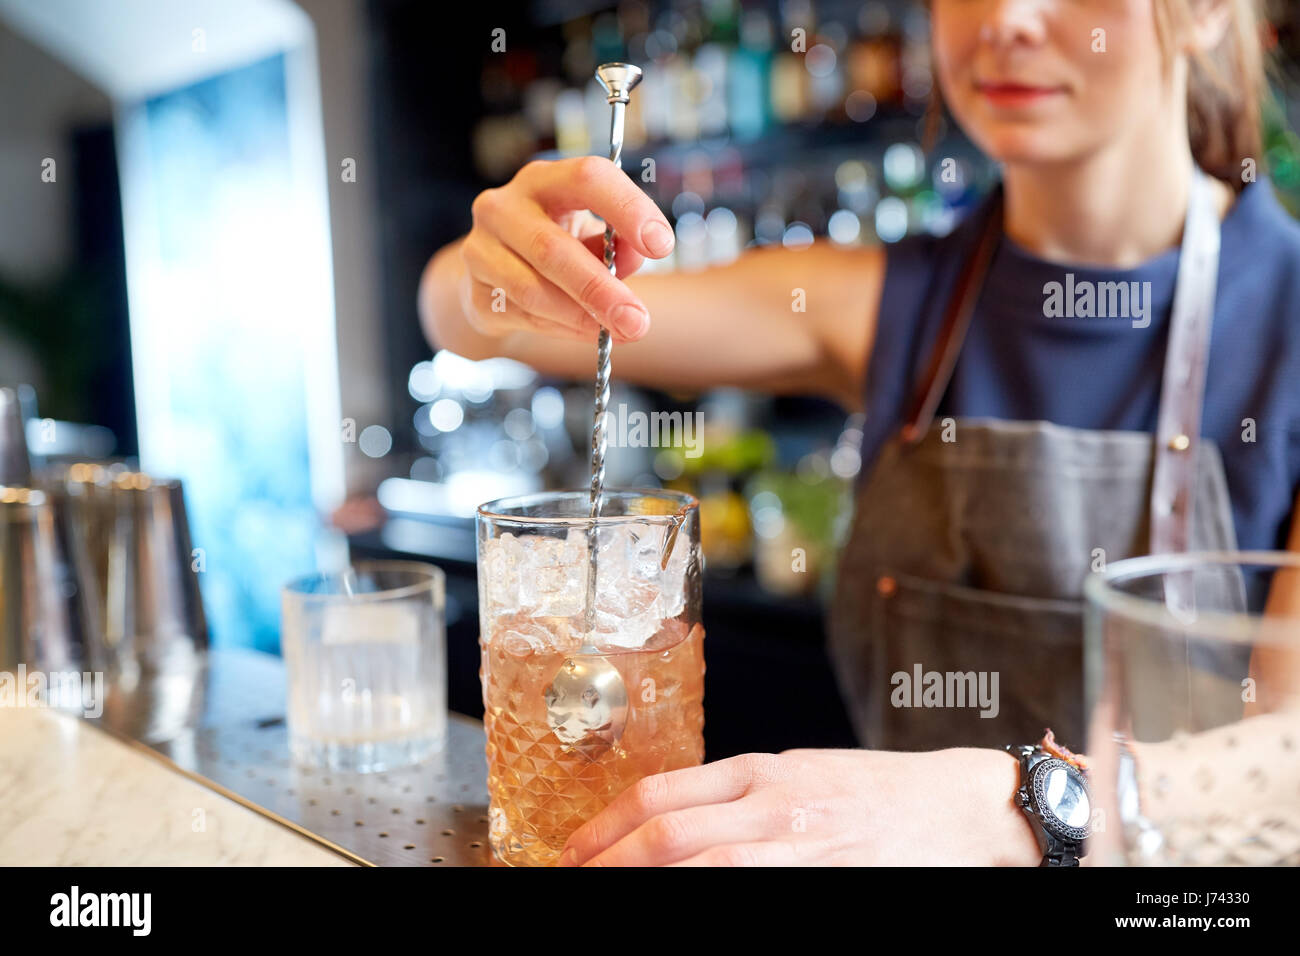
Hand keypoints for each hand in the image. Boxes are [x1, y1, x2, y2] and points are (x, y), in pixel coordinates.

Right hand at [459, 157, 674, 344]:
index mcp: (544, 180)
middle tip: (637, 320)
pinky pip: (520, 314)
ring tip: (618, 331)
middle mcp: (504, 207)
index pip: (586, 178)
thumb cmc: (556, 244)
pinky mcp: (474, 291)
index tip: (661, 245)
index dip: (627, 208)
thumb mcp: (593, 237)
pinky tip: (585, 331)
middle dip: (600, 288)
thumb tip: (638, 254)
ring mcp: (480, 248)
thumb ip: (617, 244)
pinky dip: (560, 327)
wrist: (495, 274)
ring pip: (532, 289)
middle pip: (551, 247)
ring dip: (580, 316)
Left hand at [558, 747, 1039, 865]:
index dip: (606, 824)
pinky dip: (707, 898)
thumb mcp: (799, 772)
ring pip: (702, 868)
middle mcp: (775, 804)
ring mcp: (801, 846)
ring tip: (606, 893)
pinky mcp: (827, 877)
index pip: (661, 792)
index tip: (573, 849)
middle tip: (572, 878)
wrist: (959, 808)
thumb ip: (739, 792)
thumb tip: (666, 820)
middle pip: (669, 834)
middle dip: (609, 862)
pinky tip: (682, 905)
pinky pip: (750, 893)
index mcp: (762, 770)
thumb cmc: (878, 789)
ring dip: (645, 881)